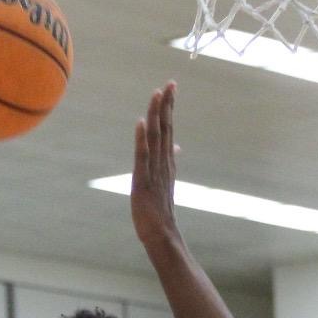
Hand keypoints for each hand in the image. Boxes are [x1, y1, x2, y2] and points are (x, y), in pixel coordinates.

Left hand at [130, 81, 181, 245]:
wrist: (161, 234)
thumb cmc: (160, 209)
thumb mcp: (165, 180)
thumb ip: (169, 160)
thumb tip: (176, 146)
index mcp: (167, 160)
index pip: (168, 128)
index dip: (169, 107)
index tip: (170, 87)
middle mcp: (163, 161)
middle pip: (165, 127)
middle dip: (167, 104)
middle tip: (170, 83)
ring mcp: (154, 170)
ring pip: (155, 137)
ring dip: (156, 115)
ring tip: (157, 94)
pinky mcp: (143, 180)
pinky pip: (143, 155)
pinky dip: (141, 138)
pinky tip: (141, 122)